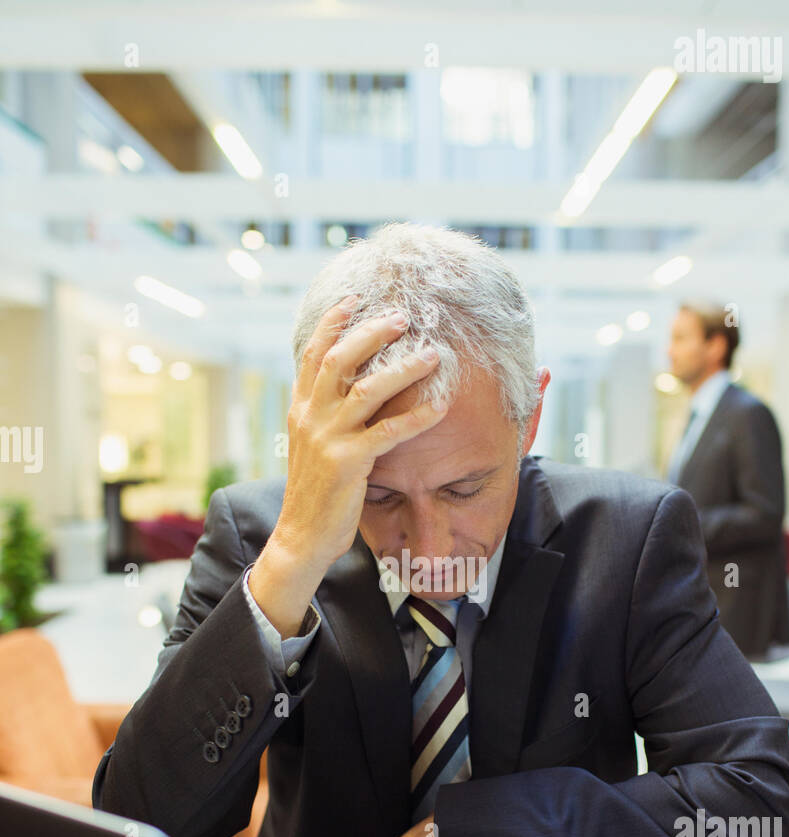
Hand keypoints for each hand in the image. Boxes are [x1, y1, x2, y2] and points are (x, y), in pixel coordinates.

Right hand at [248, 298, 444, 636]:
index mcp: (300, 409)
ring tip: (432, 352)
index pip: (313, 353)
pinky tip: (441, 406)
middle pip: (338, 358)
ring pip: (366, 389)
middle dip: (371, 332)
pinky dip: (416, 416)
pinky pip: (388, 432)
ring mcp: (327, 438)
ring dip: (402, 367)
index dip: (333, 323)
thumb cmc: (315, 494)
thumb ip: (324, 415)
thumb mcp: (311, 446)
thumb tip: (345, 389)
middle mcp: (310, 417)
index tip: (354, 299)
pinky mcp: (347, 463)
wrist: (301, 537)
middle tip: (401, 315)